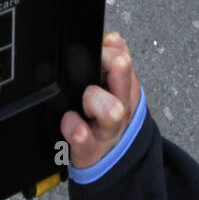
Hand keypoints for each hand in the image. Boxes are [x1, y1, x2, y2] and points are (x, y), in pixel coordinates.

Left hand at [61, 32, 141, 169]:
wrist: (109, 161)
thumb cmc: (104, 118)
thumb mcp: (113, 90)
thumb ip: (111, 62)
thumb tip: (113, 38)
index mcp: (123, 89)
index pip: (123, 64)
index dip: (115, 53)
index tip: (107, 45)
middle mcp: (119, 109)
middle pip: (124, 86)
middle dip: (117, 71)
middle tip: (112, 63)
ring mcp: (105, 131)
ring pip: (110, 115)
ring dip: (101, 104)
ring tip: (91, 99)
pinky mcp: (88, 151)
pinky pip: (84, 143)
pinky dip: (78, 133)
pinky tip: (74, 126)